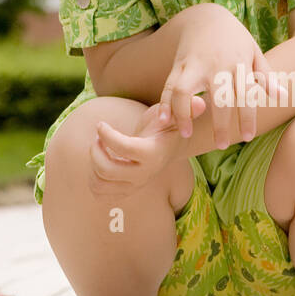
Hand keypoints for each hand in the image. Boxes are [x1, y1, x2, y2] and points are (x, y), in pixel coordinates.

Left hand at [87, 97, 206, 198]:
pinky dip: (93, 178)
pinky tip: (101, 161)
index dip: (107, 135)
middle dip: (95, 150)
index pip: (124, 148)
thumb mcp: (174, 114)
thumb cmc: (167, 125)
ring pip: (99, 184)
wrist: (168, 147)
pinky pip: (100, 193)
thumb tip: (202, 102)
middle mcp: (143, 174)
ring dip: (93, 164)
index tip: (101, 124)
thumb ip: (186, 108)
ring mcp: (134, 185)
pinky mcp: (125, 191)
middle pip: (106, 170)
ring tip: (99, 148)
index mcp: (153, 154)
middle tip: (98, 136)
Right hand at [159, 3, 287, 146]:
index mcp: (239, 63)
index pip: (245, 95)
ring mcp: (194, 64)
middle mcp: (216, 65)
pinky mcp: (178, 64)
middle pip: (218, 98)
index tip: (247, 137)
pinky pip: (168, 86)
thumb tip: (281, 96)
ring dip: (184, 115)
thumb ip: (266, 76)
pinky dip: (164, 103)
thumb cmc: (235, 39)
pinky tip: (164, 120)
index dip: (246, 118)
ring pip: (185, 91)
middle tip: (223, 145)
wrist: (207, 16)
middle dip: (220, 124)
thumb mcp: (254, 52)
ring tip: (186, 134)